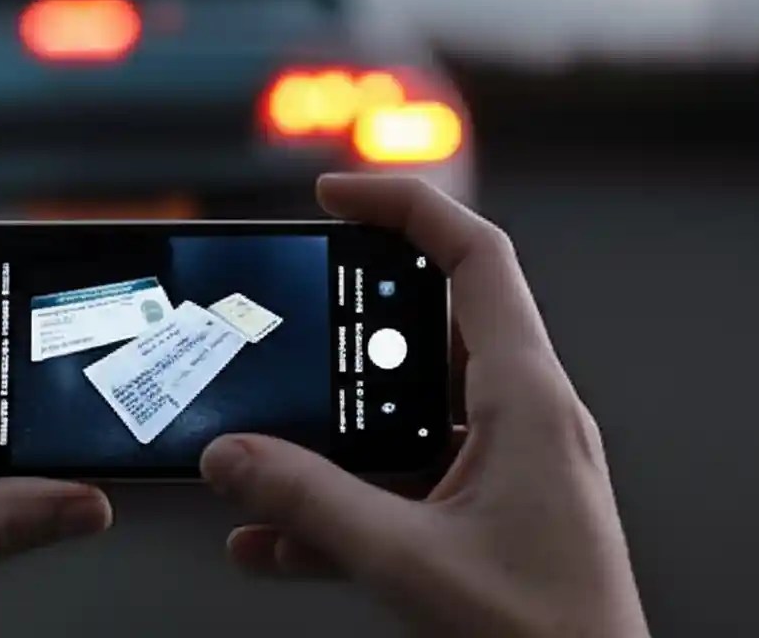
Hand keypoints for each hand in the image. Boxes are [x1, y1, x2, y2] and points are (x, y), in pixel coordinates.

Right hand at [201, 175, 648, 636]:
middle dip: (346, 326)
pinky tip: (275, 543)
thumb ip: (309, 506)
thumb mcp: (409, 561)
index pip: (475, 257)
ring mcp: (502, 464)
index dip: (404, 208)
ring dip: (333, 427)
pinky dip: (342, 497)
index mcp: (526, 398)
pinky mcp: (483, 510)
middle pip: (427, 325)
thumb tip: (232, 458)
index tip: (334, 197)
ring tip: (266, 447)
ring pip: (404, 410)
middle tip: (288, 321)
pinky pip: (402, 479)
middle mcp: (521, 416)